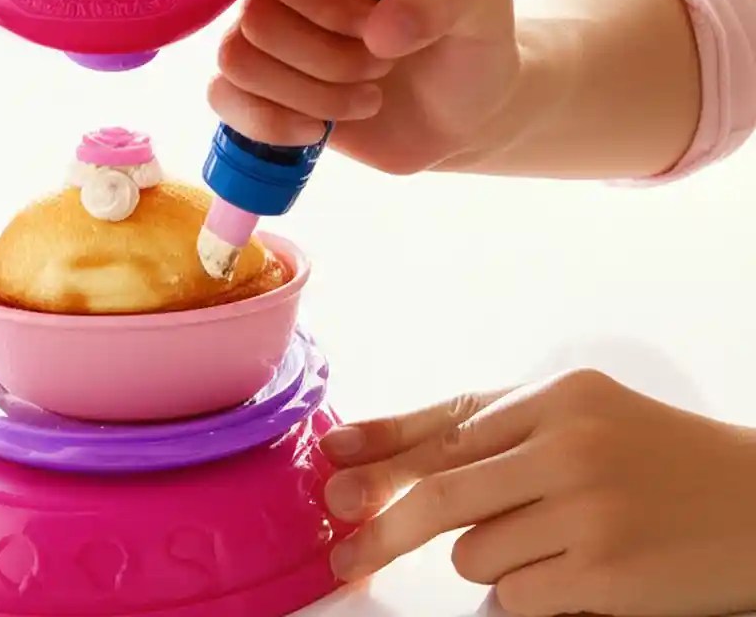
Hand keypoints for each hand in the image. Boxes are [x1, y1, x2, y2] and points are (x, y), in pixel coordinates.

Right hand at [209, 0, 522, 173]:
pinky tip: (320, 131)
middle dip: (326, 61)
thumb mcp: (482, 7)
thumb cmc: (470, 45)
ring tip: (366, 100)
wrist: (466, 113)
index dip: (326, 10)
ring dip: (306, 96)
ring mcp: (272, 43)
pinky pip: (223, 99)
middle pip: (255, 22)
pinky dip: (270, 123)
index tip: (381, 34)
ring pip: (236, 64)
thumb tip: (380, 29)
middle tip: (382, 70)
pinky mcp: (264, 92)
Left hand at [320, 370, 755, 616]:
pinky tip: (575, 572)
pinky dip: (526, 591)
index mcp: (557, 397)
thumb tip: (390, 463)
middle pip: (439, 493)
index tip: (331, 470)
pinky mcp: (605, 570)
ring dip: (489, 559)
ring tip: (553, 543)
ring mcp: (587, 508)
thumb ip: (493, 434)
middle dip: (382, 528)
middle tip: (345, 554)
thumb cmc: (659, 462)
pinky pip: (512, 593)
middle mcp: (568, 444)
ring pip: (473, 552)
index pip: (445, 427)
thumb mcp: (581, 421)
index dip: (379, 450)